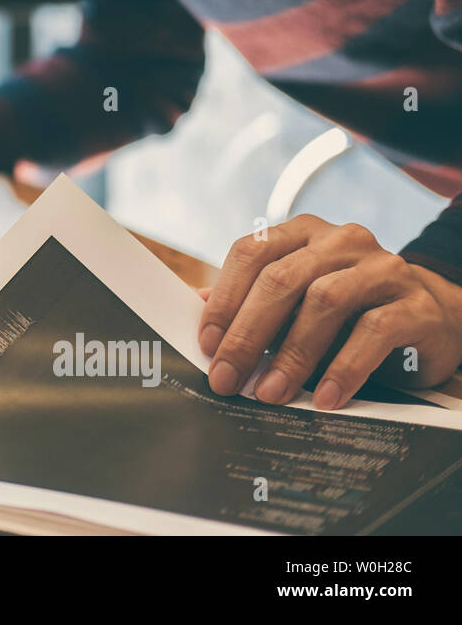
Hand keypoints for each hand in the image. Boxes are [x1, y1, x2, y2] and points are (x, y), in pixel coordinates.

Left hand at [196, 214, 461, 408]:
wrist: (432, 317)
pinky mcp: (416, 303)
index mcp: (302, 233)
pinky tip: (327, 397)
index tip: (207, 345)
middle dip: (247, 334)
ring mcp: (382, 267)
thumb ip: (252, 301)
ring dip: (291, 354)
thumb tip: (198, 309)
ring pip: (325, 301)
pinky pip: (374, 331)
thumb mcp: (297, 299)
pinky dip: (345, 368)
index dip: (225, 301)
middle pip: (282, 280)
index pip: (250, 254)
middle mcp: (341, 240)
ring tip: (270, 393)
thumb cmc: (349, 310)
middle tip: (227, 378)